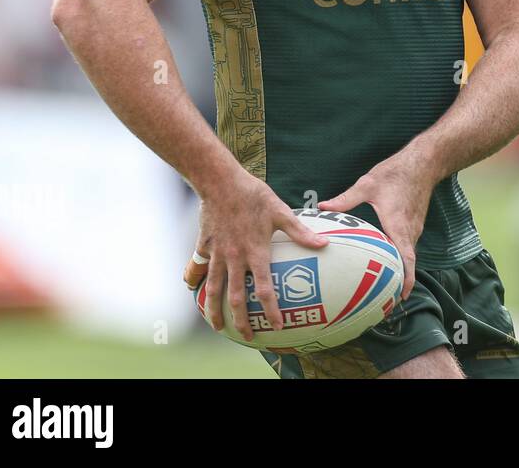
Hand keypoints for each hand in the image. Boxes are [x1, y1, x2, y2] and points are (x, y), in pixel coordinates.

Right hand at [183, 169, 328, 340]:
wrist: (220, 182)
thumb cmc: (254, 195)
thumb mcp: (281, 212)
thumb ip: (300, 232)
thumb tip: (323, 244)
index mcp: (256, 252)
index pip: (265, 289)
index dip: (271, 310)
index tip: (277, 325)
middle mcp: (235, 258)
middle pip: (237, 298)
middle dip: (242, 321)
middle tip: (249, 336)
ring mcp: (217, 255)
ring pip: (214, 290)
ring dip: (215, 310)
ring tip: (218, 326)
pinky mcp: (203, 248)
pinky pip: (198, 270)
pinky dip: (195, 282)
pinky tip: (195, 292)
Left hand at [317, 151, 436, 302]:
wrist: (423, 162)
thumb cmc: (396, 172)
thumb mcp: (367, 184)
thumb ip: (345, 199)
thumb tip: (321, 207)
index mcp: (398, 224)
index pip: (406, 257)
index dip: (406, 278)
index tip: (401, 296)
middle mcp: (410, 229)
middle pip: (408, 261)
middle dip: (400, 281)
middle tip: (387, 299)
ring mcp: (414, 226)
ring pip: (408, 253)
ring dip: (400, 269)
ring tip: (385, 284)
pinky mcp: (415, 222)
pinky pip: (408, 244)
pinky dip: (400, 256)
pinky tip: (386, 257)